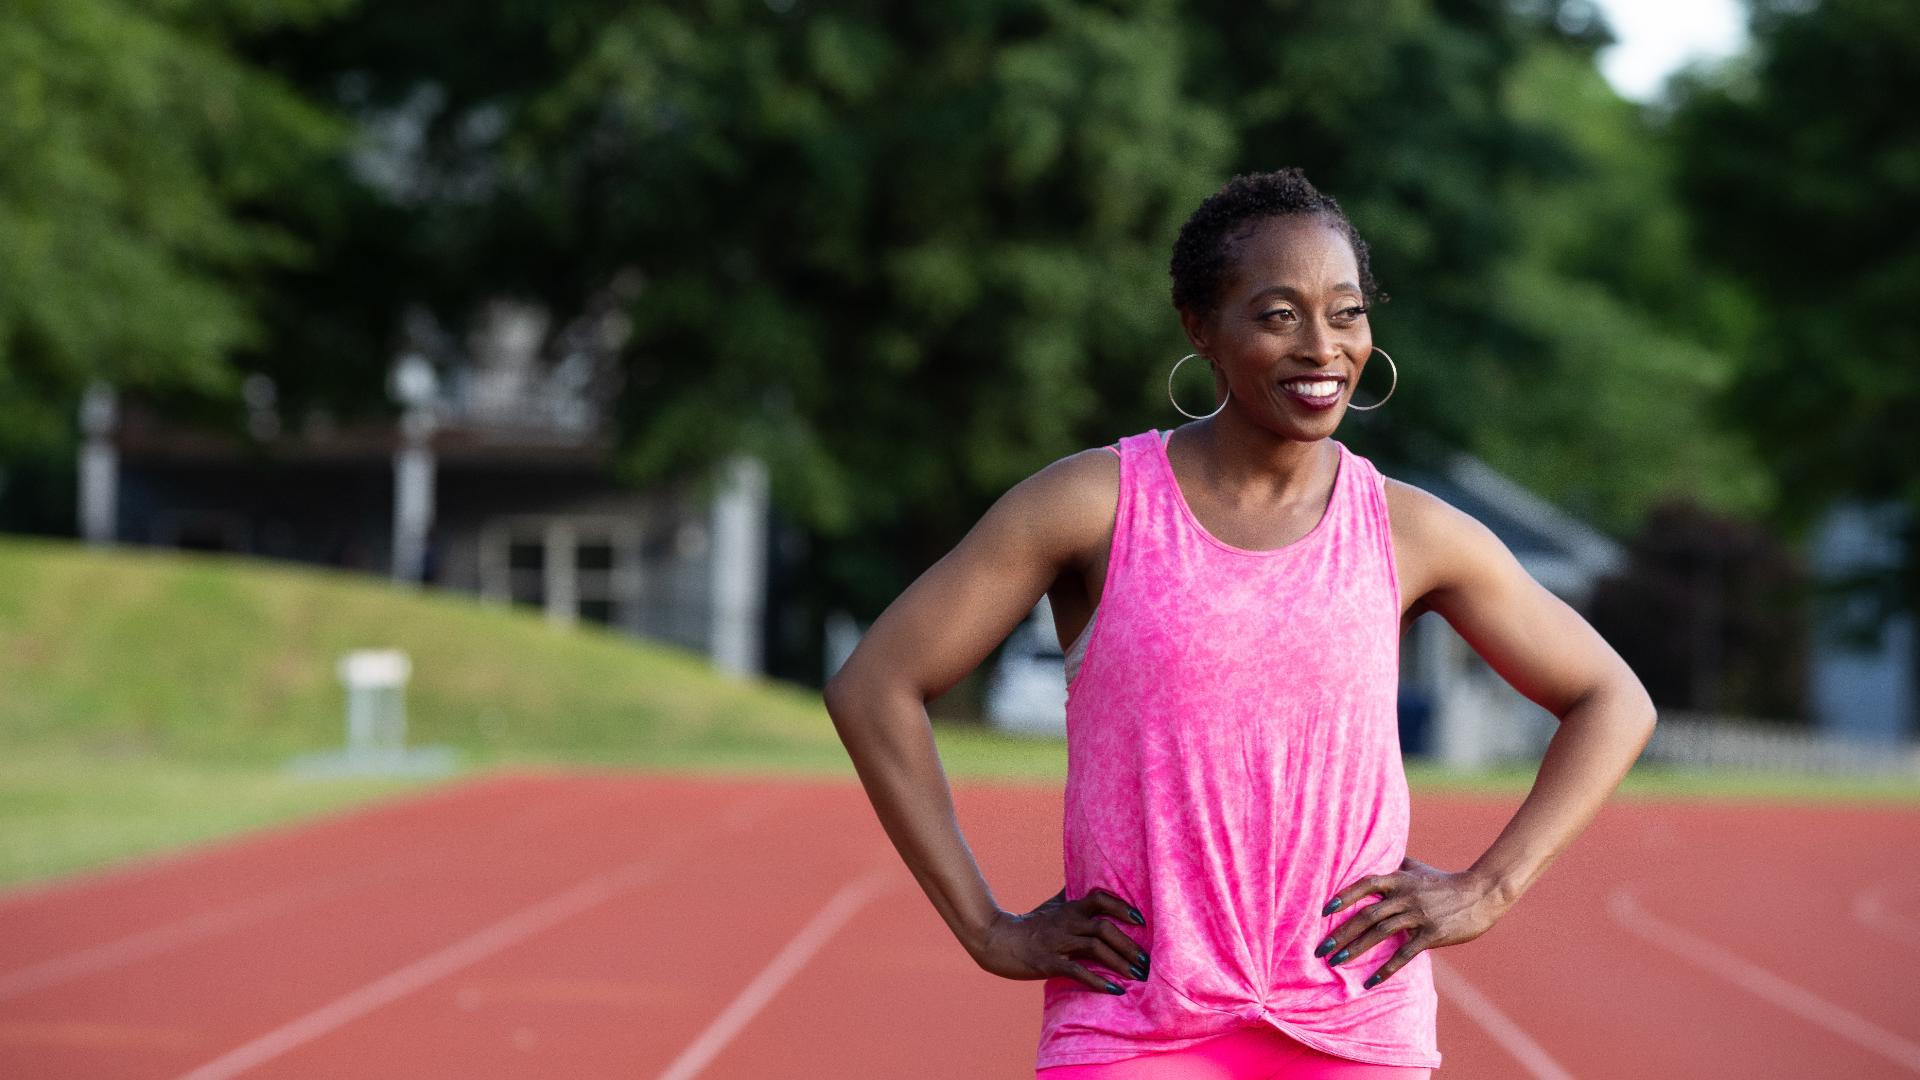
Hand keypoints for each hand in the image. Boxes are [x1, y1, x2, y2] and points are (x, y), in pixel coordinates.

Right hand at [970, 887, 1150, 994]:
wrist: (997, 940)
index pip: (1100, 899)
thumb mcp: (1051, 906)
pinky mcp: (1049, 963)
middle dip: (1129, 944)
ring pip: (1095, 948)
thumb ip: (1070, 895)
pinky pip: (1077, 971)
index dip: (1122, 906)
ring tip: (1137, 974)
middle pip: (1104, 927)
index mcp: (1070, 908)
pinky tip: (1115, 990)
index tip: (1141, 919)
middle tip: (1146, 959)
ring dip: (1119, 962)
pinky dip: (1098, 981)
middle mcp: (1067, 922)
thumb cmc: (1028, 924)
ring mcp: (1058, 942)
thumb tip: (1084, 880)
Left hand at [1314, 856, 1507, 988]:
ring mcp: (1418, 915)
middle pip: (1366, 914)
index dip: (1343, 896)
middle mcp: (1405, 896)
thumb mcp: (1419, 868)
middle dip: (1341, 932)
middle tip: (1321, 948)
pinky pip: (1404, 953)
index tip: (1323, 911)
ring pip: (1380, 932)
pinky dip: (1386, 968)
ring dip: (1356, 948)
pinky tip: (1371, 981)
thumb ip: (1398, 864)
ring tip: (1336, 962)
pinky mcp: (1431, 934)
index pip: (1364, 884)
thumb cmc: (1446, 881)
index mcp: (1399, 879)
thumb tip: (1381, 855)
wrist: (1481, 893)